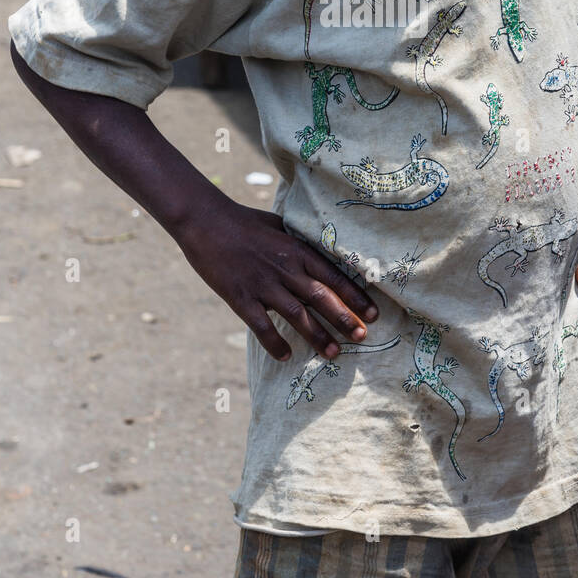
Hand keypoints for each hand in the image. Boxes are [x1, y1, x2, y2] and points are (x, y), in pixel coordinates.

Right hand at [178, 199, 378, 360]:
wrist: (205, 221)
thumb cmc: (244, 221)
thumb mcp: (279, 226)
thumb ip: (299, 242)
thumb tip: (321, 252)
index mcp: (296, 249)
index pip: (333, 276)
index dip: (356, 297)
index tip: (373, 314)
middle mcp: (285, 268)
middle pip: (321, 298)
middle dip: (344, 319)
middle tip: (362, 338)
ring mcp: (262, 284)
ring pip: (297, 315)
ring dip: (317, 336)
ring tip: (334, 354)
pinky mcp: (239, 297)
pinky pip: (261, 326)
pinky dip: (274, 343)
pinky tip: (285, 356)